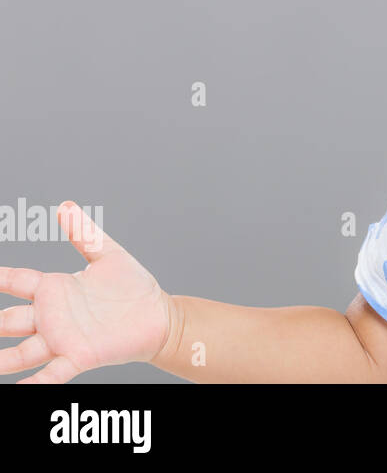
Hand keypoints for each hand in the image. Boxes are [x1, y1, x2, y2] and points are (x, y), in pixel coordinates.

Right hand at [0, 201, 173, 382]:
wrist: (161, 317)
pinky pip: (50, 374)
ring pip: (20, 353)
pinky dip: (33, 383)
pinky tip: (16, 389)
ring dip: (0, 360)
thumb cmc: (134, 288)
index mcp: (54, 289)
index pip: (14, 282)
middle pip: (7, 320)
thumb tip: (64, 207)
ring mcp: (62, 339)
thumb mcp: (108, 255)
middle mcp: (51, 317)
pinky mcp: (79, 357)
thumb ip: (84, 234)